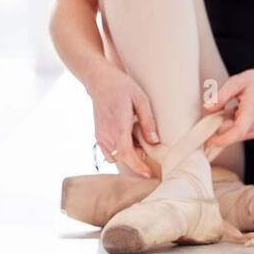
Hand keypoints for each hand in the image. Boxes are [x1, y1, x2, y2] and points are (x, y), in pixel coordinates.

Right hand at [86, 61, 159, 177]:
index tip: (148, 174)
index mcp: (118, 125)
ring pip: (116, 156)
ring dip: (128, 154)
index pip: (127, 154)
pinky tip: (127, 139)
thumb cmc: (122, 87)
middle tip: (148, 151)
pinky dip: (119, 151)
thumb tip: (155, 141)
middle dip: (137, 160)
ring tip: (137, 139)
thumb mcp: (140, 99)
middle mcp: (107, 133)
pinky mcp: (98, 135)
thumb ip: (148, 121)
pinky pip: (109, 151)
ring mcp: (100, 135)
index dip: (138, 167)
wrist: (100, 80)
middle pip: (123, 157)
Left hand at [202, 68, 253, 151]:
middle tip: (215, 111)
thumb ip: (221, 96)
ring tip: (229, 107)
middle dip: (217, 128)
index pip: (238, 131)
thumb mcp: (237, 82)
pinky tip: (233, 112)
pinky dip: (228, 125)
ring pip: (232, 135)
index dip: (222, 139)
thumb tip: (207, 108)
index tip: (209, 141)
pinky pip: (235, 133)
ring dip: (223, 126)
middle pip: (231, 135)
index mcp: (252, 112)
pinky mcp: (252, 132)